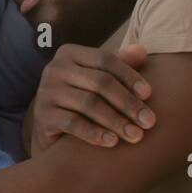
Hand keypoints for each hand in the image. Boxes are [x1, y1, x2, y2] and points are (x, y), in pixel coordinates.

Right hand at [30, 43, 155, 153]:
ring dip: (116, 121)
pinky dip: (95, 133)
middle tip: (149, 122)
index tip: (149, 95)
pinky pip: (73, 123)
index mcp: (69, 53)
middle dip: (128, 103)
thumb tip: (141, 50)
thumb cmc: (81, 99)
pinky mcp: (42, 115)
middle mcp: (54, 68)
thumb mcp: (98, 79)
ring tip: (136, 135)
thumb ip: (119, 64)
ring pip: (88, 103)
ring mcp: (46, 91)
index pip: (105, 59)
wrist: (51, 129)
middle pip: (100, 82)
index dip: (129, 76)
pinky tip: (112, 142)